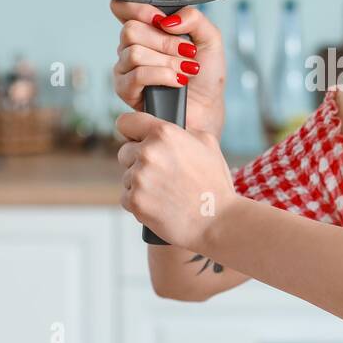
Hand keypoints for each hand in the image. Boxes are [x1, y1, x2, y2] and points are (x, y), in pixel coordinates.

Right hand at [110, 0, 226, 137]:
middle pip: (130, 30)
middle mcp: (130, 46)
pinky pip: (138, 75)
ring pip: (134, 53)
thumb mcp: (210, 39)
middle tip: (187, 52)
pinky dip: (163, 76)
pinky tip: (178, 81)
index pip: (122, 7)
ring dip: (168, 61)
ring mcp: (124, 67)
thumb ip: (194, 18)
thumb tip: (168, 20)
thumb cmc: (206, 75)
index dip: (138, 9)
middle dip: (165, 42)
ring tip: (186, 70)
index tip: (162, 20)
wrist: (207, 108)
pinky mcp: (125, 89)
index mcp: (146, 29)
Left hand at [116, 109, 236, 251]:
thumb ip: (182, 132)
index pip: (126, 122)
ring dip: (140, 184)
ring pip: (127, 176)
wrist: (217, 220)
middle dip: (138, 161)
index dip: (131, 131)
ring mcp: (139, 178)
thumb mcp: (207, 143)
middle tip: (161, 174)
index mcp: (164, 134)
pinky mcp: (135, 201)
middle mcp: (148, 152)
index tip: (135, 139)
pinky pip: (126, 197)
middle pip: (124, 152)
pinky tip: (160, 205)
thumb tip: (167, 131)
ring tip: (166, 193)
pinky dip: (140, 202)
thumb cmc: (214, 183)